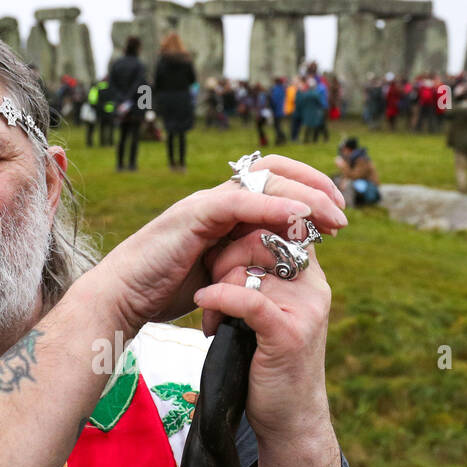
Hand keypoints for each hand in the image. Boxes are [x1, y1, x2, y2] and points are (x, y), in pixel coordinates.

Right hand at [95, 154, 348, 328]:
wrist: (123, 297)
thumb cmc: (163, 288)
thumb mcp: (217, 274)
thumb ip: (243, 261)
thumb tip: (275, 265)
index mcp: (224, 210)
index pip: (273, 181)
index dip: (309, 191)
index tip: (336, 217)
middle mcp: (217, 199)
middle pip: (275, 169)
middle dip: (316, 186)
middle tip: (343, 213)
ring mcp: (205, 203)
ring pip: (265, 180)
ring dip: (305, 196)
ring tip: (332, 216)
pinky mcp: (194, 215)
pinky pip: (242, 201)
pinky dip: (274, 206)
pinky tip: (299, 218)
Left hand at [189, 155, 344, 447]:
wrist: (288, 419)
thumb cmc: (269, 363)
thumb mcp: (268, 311)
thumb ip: (261, 276)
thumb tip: (232, 238)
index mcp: (308, 274)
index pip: (280, 221)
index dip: (243, 224)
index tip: (215, 244)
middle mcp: (313, 285)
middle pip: (259, 238)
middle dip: (223, 256)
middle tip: (210, 287)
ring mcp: (304, 307)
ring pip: (247, 267)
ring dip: (217, 285)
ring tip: (211, 316)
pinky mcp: (288, 333)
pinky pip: (246, 298)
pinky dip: (217, 298)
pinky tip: (204, 308)